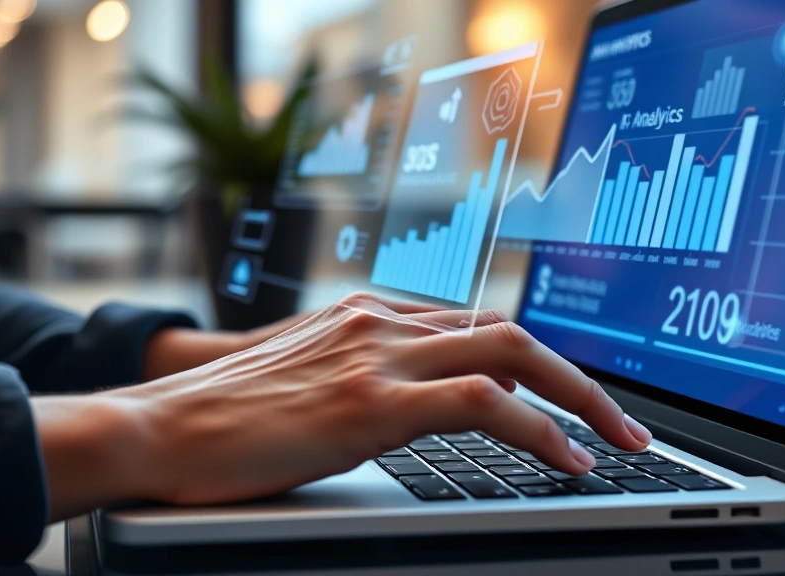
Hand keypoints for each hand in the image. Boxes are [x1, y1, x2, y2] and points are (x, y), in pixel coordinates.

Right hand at [33, 293, 650, 517]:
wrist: (160, 423)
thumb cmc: (230, 416)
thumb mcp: (314, 382)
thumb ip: (372, 379)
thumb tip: (428, 405)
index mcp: (372, 315)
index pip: (479, 325)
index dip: (538, 358)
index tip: (576, 391)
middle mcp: (383, 320)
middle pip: (511, 330)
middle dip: (578, 374)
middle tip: (624, 419)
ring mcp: (378, 354)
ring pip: (511, 353)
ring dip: (579, 397)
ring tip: (618, 440)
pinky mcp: (370, 401)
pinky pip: (482, 401)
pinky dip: (538, 427)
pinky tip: (566, 457)